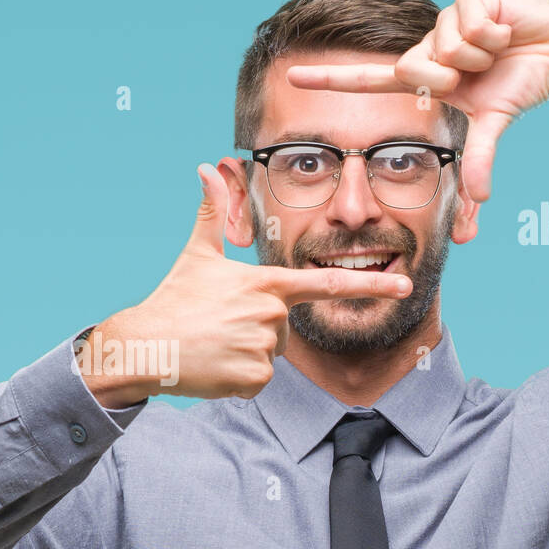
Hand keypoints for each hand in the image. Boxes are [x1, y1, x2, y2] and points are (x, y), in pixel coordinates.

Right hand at [80, 163, 412, 406]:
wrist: (145, 344)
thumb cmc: (174, 297)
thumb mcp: (196, 254)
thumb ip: (213, 212)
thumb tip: (208, 166)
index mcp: (265, 282)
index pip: (326, 283)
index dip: (369, 284)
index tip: (403, 285)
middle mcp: (270, 312)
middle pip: (284, 328)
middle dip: (258, 332)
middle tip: (221, 327)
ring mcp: (262, 346)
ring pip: (270, 356)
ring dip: (244, 356)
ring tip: (214, 345)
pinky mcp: (250, 376)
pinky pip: (257, 381)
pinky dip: (237, 380)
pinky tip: (214, 366)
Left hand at [285, 0, 548, 202]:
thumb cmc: (518, 83)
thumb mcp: (494, 123)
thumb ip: (480, 160)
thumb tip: (481, 198)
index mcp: (423, 77)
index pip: (366, 80)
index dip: (329, 79)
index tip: (291, 77)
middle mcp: (427, 49)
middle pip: (411, 68)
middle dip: (448, 79)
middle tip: (476, 75)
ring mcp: (445, 22)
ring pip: (445, 47)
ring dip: (478, 56)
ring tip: (495, 51)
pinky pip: (470, 23)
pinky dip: (494, 33)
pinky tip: (504, 29)